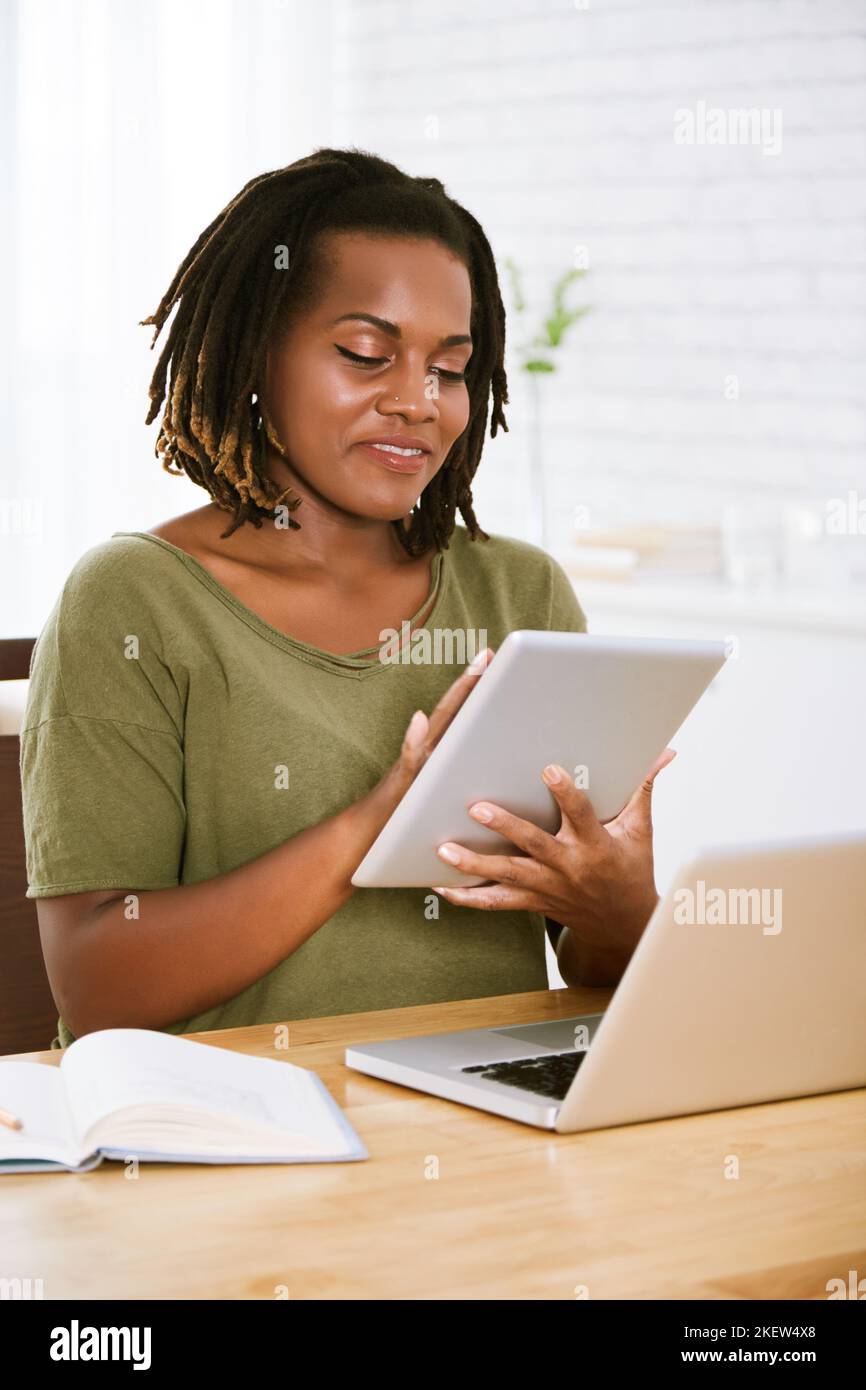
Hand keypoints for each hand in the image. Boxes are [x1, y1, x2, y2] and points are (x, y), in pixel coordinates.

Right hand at [349, 647, 495, 854]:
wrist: (369, 841)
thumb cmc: (407, 819)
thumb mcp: (437, 796)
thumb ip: (453, 777)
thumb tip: (480, 767)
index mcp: (438, 754)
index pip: (459, 716)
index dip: (475, 689)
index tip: (492, 661)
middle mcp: (425, 752)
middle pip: (451, 711)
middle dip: (470, 682)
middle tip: (488, 654)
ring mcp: (413, 764)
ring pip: (437, 726)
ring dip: (454, 698)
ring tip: (475, 671)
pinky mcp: (402, 783)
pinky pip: (409, 760)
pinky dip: (413, 740)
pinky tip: (419, 720)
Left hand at [431, 747, 676, 957]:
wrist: (622, 924)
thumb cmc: (630, 868)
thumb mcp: (641, 830)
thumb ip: (643, 788)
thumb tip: (665, 752)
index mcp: (596, 845)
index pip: (582, 815)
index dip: (566, 793)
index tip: (549, 770)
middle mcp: (569, 867)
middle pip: (534, 847)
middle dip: (505, 828)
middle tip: (477, 809)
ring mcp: (547, 888)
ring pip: (507, 877)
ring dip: (474, 866)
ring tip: (444, 850)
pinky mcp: (532, 903)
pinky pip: (496, 903)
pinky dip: (467, 897)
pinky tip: (440, 885)